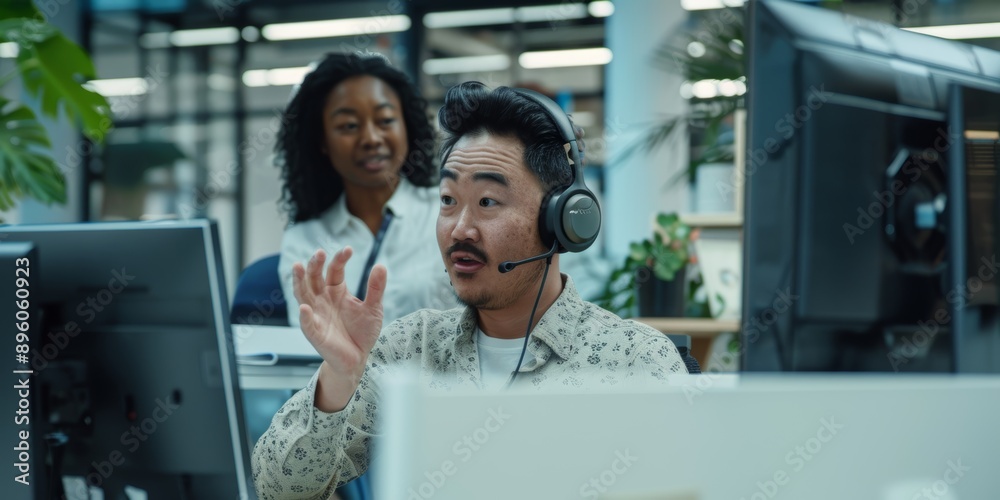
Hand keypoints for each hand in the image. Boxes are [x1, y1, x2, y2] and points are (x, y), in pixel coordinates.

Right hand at [292, 247, 386, 411]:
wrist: (358, 358)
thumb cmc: (362, 331)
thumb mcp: (374, 308)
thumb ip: (376, 288)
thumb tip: (381, 265)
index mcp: (336, 290)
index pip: (334, 270)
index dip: (339, 259)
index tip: (348, 250)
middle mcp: (322, 299)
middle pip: (314, 277)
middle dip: (315, 264)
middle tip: (320, 252)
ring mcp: (316, 314)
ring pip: (302, 294)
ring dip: (299, 281)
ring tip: (299, 267)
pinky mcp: (315, 333)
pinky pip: (307, 323)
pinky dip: (305, 316)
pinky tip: (305, 308)